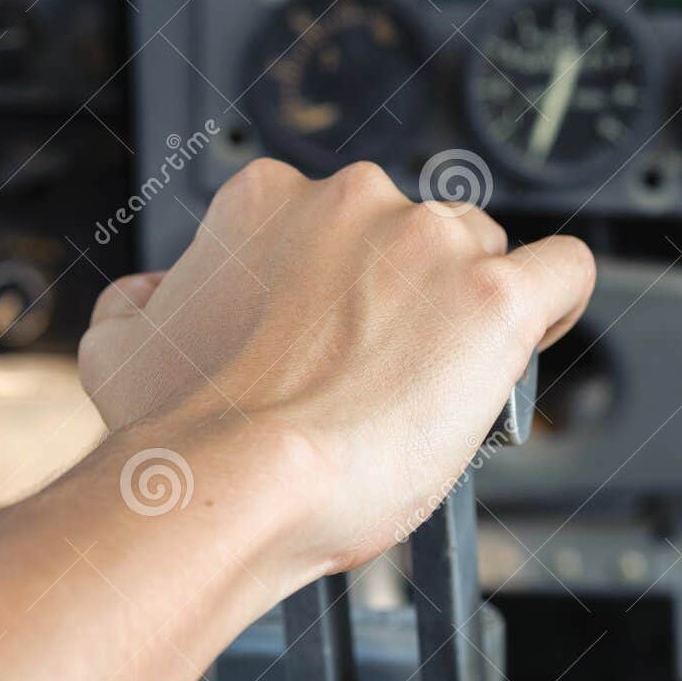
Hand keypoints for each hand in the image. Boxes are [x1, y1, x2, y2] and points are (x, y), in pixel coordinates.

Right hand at [78, 159, 594, 579]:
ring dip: (467, 307)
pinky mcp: (494, 295)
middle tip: (382, 370)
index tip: (336, 332)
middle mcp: (355, 201)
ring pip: (482, 252)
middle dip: (408, 294)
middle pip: (415, 230)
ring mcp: (429, 242)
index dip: (345, 282)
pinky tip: (523, 344)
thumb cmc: (187, 432)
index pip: (337, 218)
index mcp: (270, 199)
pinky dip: (552, 306)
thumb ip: (144, 300)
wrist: (234, 481)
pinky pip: (562, 271)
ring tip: (440, 379)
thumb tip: (155, 295)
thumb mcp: (119, 346)